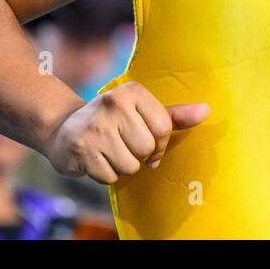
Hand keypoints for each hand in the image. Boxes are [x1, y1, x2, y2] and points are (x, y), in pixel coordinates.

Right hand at [44, 82, 209, 183]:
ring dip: (123, 166)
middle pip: (147, 148)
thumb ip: (173, 115)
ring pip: (131, 165)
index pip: (163, 127)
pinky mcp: (82, 150)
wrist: (63, 128)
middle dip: (139, 154)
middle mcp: (112, 104)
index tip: (148, 140)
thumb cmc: (111, 120)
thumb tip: (206, 111)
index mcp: (132, 92)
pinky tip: (96, 159)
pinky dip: (106, 174)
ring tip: (109, 151)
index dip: (160, 142)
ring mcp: (95, 127)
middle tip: (122, 144)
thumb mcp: (141, 111)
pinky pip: (111, 177)